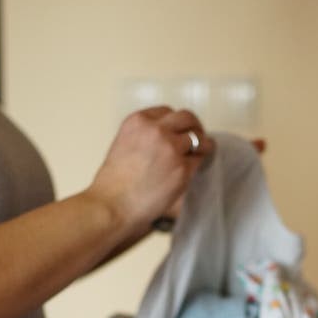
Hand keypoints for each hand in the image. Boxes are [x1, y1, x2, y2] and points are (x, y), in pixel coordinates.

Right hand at [86, 106, 214, 240]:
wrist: (113, 205)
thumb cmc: (113, 184)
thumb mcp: (124, 145)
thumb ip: (143, 137)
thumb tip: (164, 139)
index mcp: (138, 121)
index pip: (166, 112)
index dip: (175, 123)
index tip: (180, 130)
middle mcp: (156, 130)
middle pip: (186, 118)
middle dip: (195, 126)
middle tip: (199, 136)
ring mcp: (171, 148)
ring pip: (198, 138)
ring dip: (203, 145)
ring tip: (204, 152)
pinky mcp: (182, 169)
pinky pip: (199, 160)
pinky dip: (200, 163)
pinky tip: (197, 169)